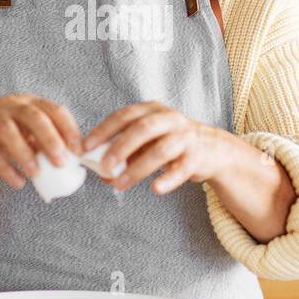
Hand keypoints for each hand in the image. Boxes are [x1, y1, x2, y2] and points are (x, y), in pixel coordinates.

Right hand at [0, 94, 81, 189]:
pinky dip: (6, 168)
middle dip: (50, 139)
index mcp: (30, 102)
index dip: (69, 129)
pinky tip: (18, 182)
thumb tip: (72, 161)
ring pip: (8, 131)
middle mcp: (11, 104)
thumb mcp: (25, 131)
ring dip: (24, 154)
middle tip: (61, 163)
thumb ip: (44, 141)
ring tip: (36, 175)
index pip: (54, 110)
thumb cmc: (4, 134)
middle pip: (33, 116)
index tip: (79, 151)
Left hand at [83, 102, 223, 194]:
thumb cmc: (171, 144)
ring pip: (160, 150)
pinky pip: (181, 168)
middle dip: (120, 147)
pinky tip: (155, 189)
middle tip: (103, 166)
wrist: (211, 149)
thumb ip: (124, 155)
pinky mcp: (197, 156)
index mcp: (152, 110)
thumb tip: (100, 173)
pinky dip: (168, 179)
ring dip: (137, 169)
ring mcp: (185, 136)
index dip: (104, 130)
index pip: (125, 116)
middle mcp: (169, 118)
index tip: (86, 147)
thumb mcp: (146, 144)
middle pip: (142, 129)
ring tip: (120, 184)